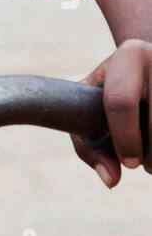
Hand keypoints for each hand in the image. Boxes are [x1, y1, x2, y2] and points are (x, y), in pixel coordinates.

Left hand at [72, 39, 151, 187]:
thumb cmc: (114, 90)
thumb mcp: (93, 105)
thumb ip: (89, 145)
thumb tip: (111, 179)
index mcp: (129, 56)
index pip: (120, 102)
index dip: (124, 139)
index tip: (127, 162)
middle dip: (149, 156)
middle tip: (142, 163)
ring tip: (151, 156)